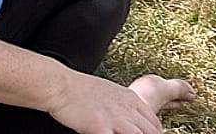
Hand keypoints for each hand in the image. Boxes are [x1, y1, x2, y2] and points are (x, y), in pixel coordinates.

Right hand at [48, 73, 163, 133]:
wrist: (61, 86)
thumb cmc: (82, 89)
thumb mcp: (111, 92)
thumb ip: (126, 104)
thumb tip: (135, 116)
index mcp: (131, 99)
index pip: (154, 123)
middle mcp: (126, 108)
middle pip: (150, 132)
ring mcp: (114, 118)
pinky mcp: (99, 127)